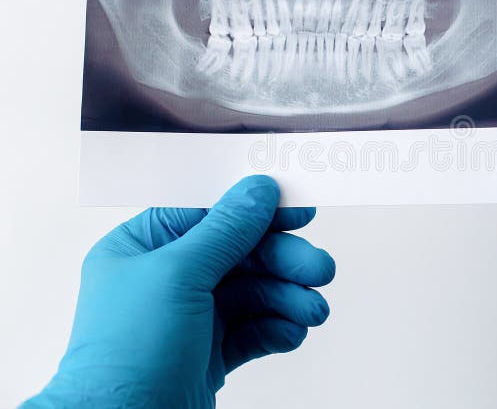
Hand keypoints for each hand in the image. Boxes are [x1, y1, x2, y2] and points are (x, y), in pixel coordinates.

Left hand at [24, 175, 334, 407]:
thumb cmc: (128, 356)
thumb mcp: (178, 276)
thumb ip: (225, 230)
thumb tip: (259, 189)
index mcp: (143, 248)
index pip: (209, 212)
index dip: (256, 208)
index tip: (299, 209)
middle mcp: (167, 279)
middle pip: (241, 253)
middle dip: (284, 261)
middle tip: (319, 268)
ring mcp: (190, 317)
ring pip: (254, 291)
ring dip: (289, 298)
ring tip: (314, 310)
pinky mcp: (209, 353)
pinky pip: (255, 329)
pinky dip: (278, 328)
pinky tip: (292, 332)